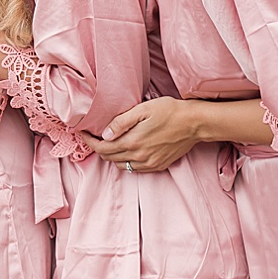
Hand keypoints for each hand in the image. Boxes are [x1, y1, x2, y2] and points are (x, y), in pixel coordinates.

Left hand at [83, 97, 198, 172]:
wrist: (195, 123)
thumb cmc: (169, 111)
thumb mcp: (142, 109)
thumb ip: (121, 122)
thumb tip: (105, 134)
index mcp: (132, 142)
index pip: (101, 148)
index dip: (89, 141)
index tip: (82, 133)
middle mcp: (139, 157)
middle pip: (109, 157)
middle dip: (98, 147)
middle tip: (94, 136)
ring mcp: (149, 163)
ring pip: (120, 165)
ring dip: (112, 155)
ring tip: (110, 142)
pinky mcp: (158, 165)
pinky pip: (135, 168)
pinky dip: (126, 161)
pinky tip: (127, 150)